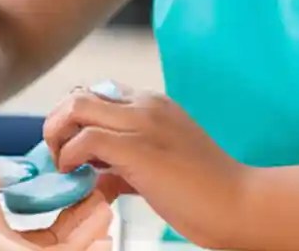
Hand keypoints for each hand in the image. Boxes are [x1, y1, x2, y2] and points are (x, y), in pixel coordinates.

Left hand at [0, 161, 112, 249]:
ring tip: (106, 205)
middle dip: (87, 220)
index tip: (83, 188)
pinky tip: (103, 221)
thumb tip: (12, 169)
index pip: (46, 232)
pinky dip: (90, 242)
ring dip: (93, 229)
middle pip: (64, 244)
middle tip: (102, 194)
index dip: (69, 211)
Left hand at [43, 85, 248, 248]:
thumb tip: (94, 177)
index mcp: (154, 104)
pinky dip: (70, 157)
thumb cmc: (204, 193)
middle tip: (61, 159)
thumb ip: (124, 164)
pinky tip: (78, 177)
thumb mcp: (159, 166)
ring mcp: (143, 123)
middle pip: (79, 95)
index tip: (72, 151)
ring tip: (64, 166)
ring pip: (76, 106)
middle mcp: (146, 105)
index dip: (75, 120)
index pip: (97, 94)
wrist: (239, 204)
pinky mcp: (139, 148)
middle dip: (58, 125)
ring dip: (58, 136)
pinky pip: (86, 139)